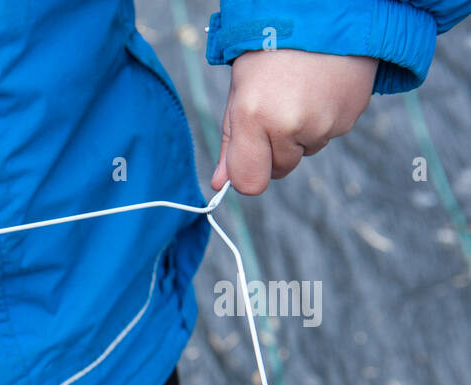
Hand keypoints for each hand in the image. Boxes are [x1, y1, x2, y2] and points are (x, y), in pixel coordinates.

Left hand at [212, 50, 377, 194]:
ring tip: (300, 93)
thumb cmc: (271, 53)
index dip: (247, 175)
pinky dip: (323, 120)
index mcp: (254, 117)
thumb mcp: (240, 94)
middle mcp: (290, 125)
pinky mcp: (349, 118)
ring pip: (306, 151)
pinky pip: (329, 135)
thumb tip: (220, 184)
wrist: (322, 16)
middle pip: (279, 170)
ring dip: (301, 134)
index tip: (248, 161)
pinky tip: (320, 90)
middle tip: (276, 110)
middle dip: (275, 150)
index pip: (250, 182)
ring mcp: (324, 123)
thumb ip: (231, 143)